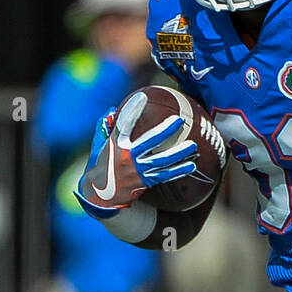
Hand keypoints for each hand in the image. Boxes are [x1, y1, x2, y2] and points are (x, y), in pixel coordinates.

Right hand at [74, 103, 198, 220]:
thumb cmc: (100, 165)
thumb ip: (105, 126)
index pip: (124, 124)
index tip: (142, 97)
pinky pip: (165, 175)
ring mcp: (138, 171)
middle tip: (179, 121)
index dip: (132, 111)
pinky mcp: (145, 182)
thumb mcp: (98, 145)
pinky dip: (179, 170)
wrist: (100, 194)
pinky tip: (192, 165)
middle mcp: (128, 158)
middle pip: (150, 142)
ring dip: (179, 154)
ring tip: (193, 146)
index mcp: (116, 145)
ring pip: (162, 161)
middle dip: (165, 131)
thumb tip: (114, 109)